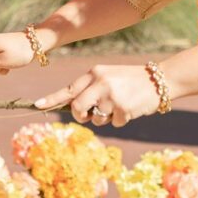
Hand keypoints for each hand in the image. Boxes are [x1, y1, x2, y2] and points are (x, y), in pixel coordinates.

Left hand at [35, 65, 159, 127]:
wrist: (160, 80)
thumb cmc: (132, 80)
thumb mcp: (109, 77)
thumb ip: (91, 88)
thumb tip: (74, 107)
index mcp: (95, 73)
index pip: (69, 89)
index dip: (52, 99)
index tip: (37, 105)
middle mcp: (100, 82)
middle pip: (77, 108)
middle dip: (81, 116)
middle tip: (90, 115)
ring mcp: (111, 96)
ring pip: (96, 119)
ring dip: (105, 118)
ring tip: (120, 105)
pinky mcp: (122, 109)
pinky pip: (114, 123)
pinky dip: (121, 120)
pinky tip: (131, 108)